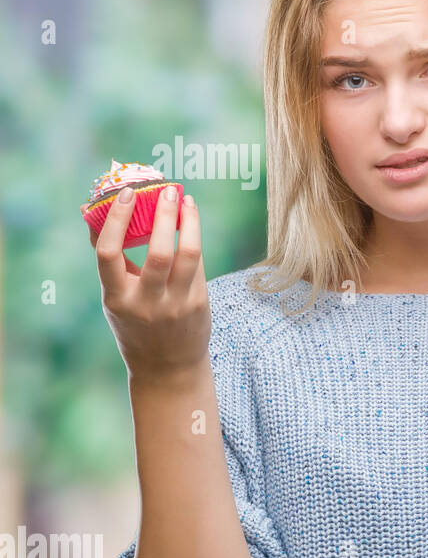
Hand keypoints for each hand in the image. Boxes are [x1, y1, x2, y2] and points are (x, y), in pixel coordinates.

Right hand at [85, 185, 210, 383]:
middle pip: (158, 252)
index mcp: (116, 298)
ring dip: (190, 222)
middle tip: (168, 190)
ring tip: (186, 201)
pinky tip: (190, 224)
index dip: (117, 220)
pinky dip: (193, 239)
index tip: (127, 194)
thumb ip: (113, 262)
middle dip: (164, 216)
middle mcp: (147, 302)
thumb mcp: (115, 297)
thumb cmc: (135, 323)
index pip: (109, 253)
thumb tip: (98, 214)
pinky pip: (198, 264)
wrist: (167, 367)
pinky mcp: (199, 303)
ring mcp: (176, 304)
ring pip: (189, 255)